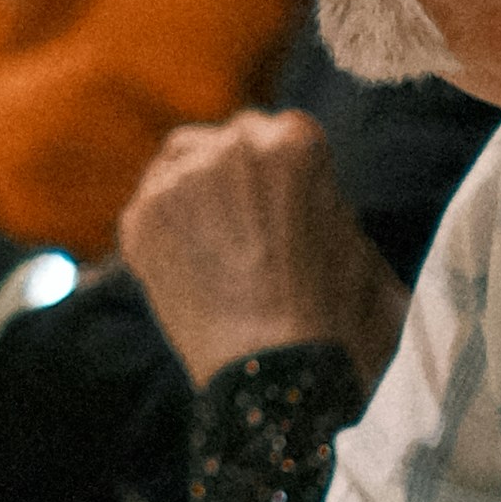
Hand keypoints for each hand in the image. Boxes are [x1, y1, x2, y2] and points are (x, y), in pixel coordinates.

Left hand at [122, 107, 404, 382]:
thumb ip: (326, 201)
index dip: (272, 174)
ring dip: (191, 194)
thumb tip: (309, 197)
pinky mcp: (141, 218)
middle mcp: (233, 144)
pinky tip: (185, 267)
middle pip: (222, 144)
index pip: (271, 132)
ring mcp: (181, 178)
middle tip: (240, 229)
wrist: (278, 369)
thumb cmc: (336, 318)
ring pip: (177, 165)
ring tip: (210, 246)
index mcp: (295, 139)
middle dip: (230, 178)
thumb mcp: (359, 242)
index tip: (274, 205)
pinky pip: (147, 209)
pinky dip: (162, 232)